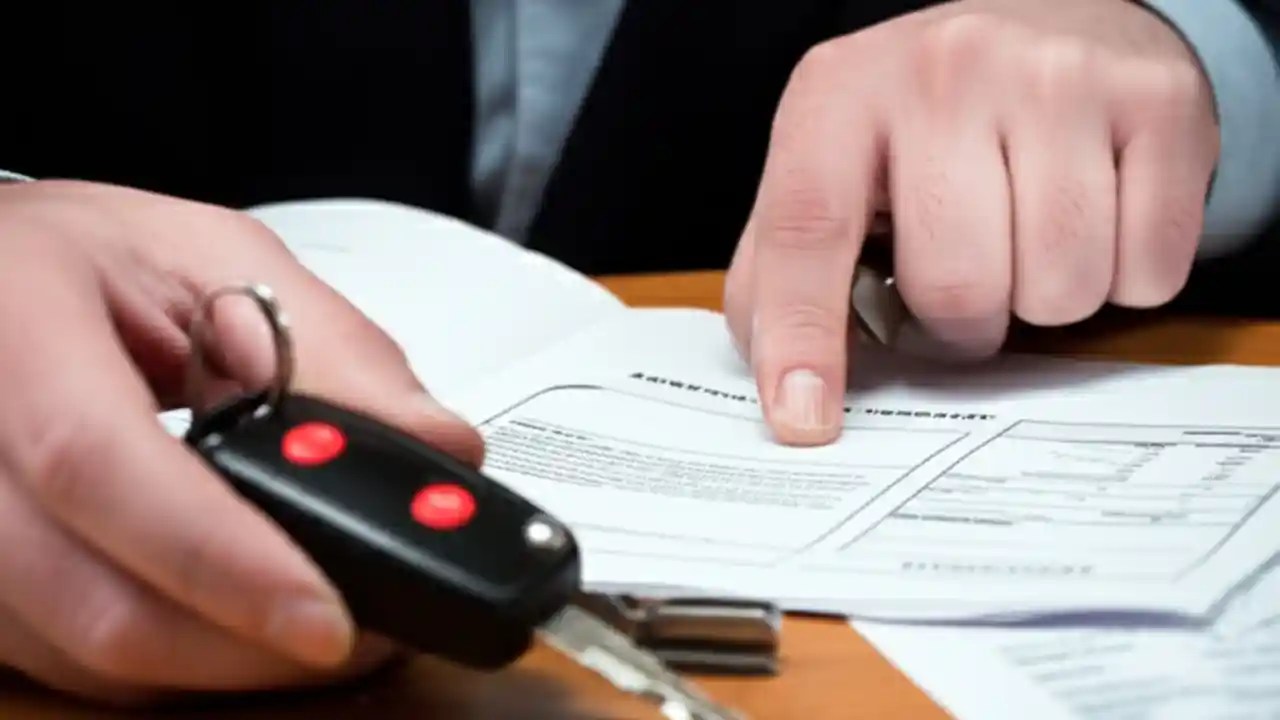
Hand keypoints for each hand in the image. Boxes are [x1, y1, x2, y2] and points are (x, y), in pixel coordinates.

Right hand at [0, 180, 483, 704]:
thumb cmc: (94, 259)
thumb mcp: (222, 261)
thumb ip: (336, 351)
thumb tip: (440, 448)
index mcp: (16, 326)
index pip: (100, 464)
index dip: (221, 555)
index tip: (329, 617)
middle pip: (93, 599)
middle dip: (251, 642)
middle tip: (367, 630)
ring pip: (87, 655)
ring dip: (225, 660)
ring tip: (322, 617)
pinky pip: (73, 662)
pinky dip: (179, 660)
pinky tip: (244, 623)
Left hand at [723, 0, 1219, 444]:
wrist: (1058, 18)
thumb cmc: (932, 118)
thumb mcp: (833, 161)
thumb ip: (784, 265)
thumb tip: (780, 379)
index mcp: (840, 94)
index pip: (807, 231)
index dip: (802, 337)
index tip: (805, 418)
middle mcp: (945, 72)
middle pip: (957, 286)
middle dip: (961, 323)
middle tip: (966, 281)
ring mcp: (1058, 79)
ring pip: (1058, 287)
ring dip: (1044, 299)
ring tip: (1029, 237)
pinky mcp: (1159, 101)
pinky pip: (1147, 270)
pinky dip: (1123, 277)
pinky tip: (1097, 218)